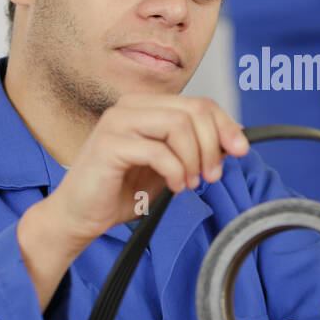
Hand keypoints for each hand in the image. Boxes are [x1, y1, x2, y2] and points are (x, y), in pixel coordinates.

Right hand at [48, 93, 247, 243]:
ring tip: (190, 182)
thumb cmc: (120, 191)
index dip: (225, 125)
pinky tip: (174, 186)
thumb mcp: (169, 166)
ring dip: (194, 158)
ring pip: (177, 125)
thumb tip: (234, 139)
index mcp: (145, 106)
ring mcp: (117, 122)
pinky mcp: (108, 145)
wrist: (80, 215)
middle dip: (213, 145)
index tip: (240, 150)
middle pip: (193, 111)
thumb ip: (195, 149)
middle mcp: (130, 107)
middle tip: (212, 175)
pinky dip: (175, 171)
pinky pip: (158, 151)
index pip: (198, 103)